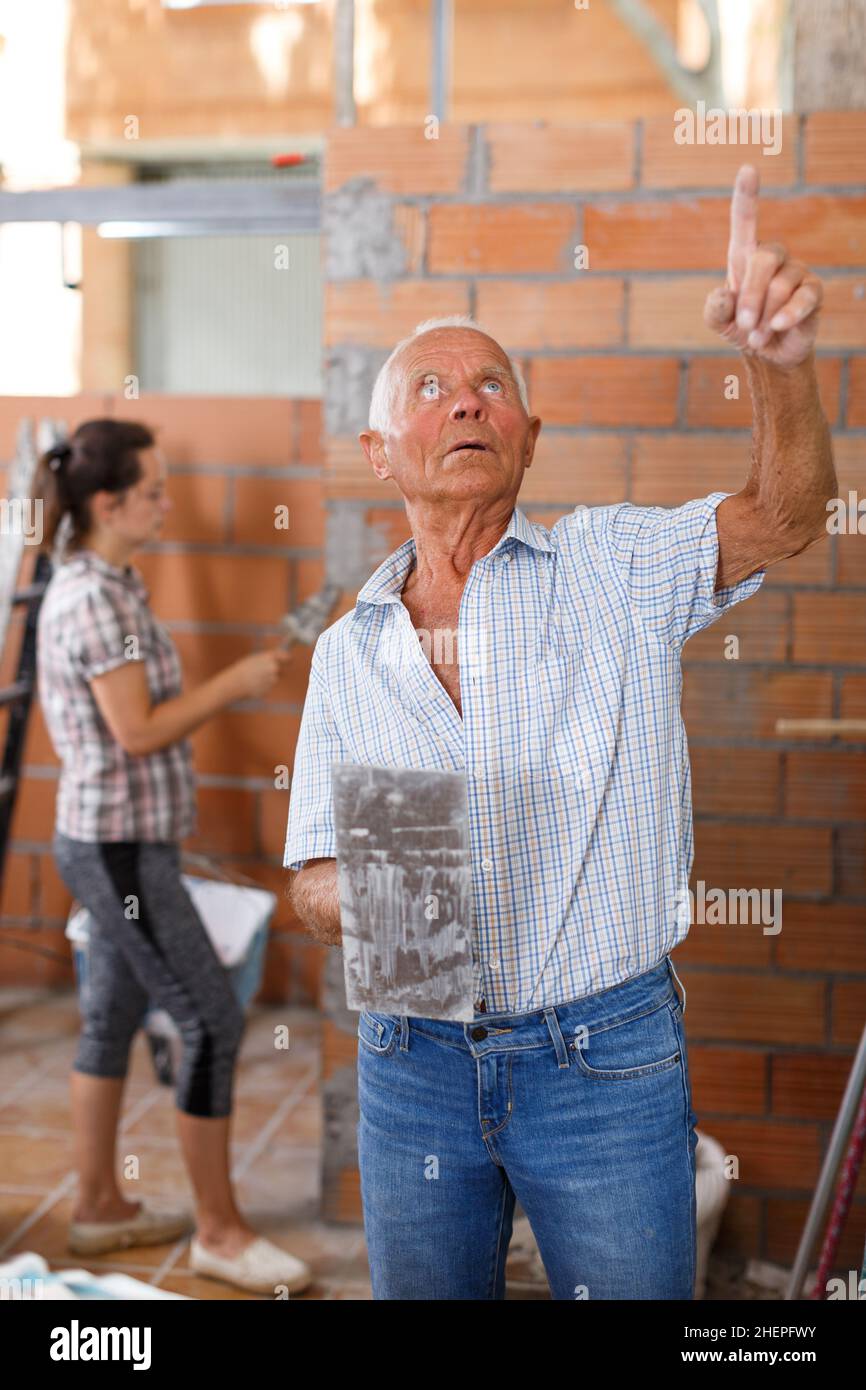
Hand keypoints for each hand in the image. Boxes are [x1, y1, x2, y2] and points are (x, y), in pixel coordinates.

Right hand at [227, 647, 290, 699]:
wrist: (235, 682)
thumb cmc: (242, 669)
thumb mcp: (254, 658)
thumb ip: (267, 658)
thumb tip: (275, 659)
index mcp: (269, 658)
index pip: (286, 657)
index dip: (288, 658)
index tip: (288, 660)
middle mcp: (273, 668)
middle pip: (282, 670)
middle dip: (277, 670)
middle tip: (266, 671)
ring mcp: (272, 679)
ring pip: (275, 679)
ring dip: (270, 679)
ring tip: (257, 678)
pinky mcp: (269, 689)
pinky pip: (269, 686)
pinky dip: (264, 685)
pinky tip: (255, 684)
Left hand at [703, 163, 822, 368]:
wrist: (768, 353)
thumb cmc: (743, 328)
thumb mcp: (720, 321)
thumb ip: (714, 308)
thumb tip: (726, 294)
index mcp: (746, 257)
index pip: (745, 222)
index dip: (747, 196)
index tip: (748, 169)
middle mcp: (774, 258)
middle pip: (764, 258)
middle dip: (751, 295)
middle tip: (745, 324)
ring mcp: (796, 272)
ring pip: (781, 285)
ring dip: (765, 316)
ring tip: (758, 335)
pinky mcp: (814, 292)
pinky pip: (803, 298)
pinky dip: (787, 316)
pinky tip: (778, 328)